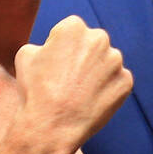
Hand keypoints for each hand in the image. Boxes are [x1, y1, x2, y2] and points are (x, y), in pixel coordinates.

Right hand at [15, 17, 132, 153]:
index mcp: (74, 27)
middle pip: (93, 44)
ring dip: (97, 73)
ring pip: (107, 62)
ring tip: (79, 93)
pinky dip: (107, 90)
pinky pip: (117, 82)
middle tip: (69, 79)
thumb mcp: (26, 55)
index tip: (56, 64)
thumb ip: (45, 44)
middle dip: (84, 57)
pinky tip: (92, 101)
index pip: (72, 30)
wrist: (52, 126)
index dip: (62, 47)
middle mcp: (100, 38)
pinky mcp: (126, 82)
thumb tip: (54, 47)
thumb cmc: (36, 90)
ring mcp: (116, 61)